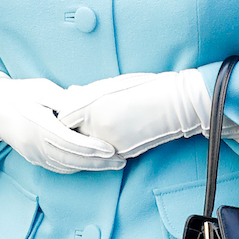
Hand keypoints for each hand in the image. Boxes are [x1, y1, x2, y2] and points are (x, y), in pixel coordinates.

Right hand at [0, 71, 124, 173]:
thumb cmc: (20, 92)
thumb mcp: (42, 89)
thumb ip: (63, 99)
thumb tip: (86, 104)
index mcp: (38, 125)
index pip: (70, 142)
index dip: (92, 148)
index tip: (112, 150)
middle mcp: (35, 144)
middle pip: (72, 159)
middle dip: (99, 163)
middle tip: (122, 162)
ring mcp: (33, 154)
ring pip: (66, 166)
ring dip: (90, 167)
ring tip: (113, 165)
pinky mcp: (33, 158)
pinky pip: (58, 167)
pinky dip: (77, 167)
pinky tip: (91, 164)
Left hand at [58, 70, 212, 159]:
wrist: (175, 106)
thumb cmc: (145, 88)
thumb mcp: (113, 84)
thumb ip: (88, 92)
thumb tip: (71, 93)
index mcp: (92, 107)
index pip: (64, 118)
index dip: (64, 114)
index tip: (67, 110)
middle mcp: (97, 129)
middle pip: (72, 133)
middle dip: (74, 127)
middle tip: (78, 119)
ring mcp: (110, 144)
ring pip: (87, 145)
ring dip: (88, 137)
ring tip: (99, 124)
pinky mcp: (122, 153)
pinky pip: (104, 152)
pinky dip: (103, 145)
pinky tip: (112, 132)